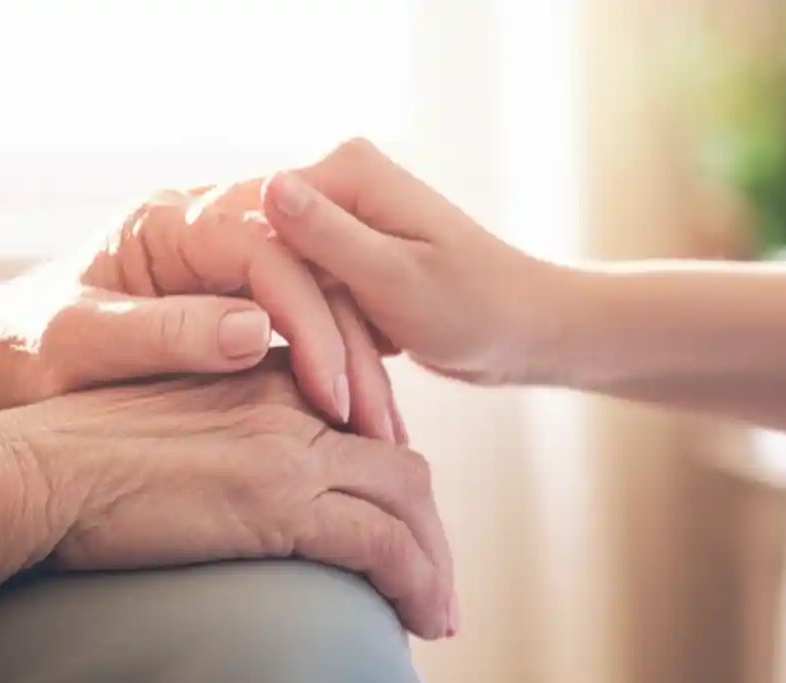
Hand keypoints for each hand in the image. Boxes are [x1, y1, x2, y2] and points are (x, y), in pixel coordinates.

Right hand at [0, 353, 450, 682]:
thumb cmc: (75, 461)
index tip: (397, 536)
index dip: (391, 487)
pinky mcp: (279, 499)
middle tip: (432, 583)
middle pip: (401, 464)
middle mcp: (289, 403)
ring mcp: (288, 448)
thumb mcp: (166, 431)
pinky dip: (412, 580)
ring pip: (408, 499)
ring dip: (432, 562)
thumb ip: (222, 445)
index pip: (361, 428)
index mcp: (262, 379)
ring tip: (433, 615)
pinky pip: (380, 541)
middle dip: (430, 530)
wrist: (31, 470)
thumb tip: (247, 498)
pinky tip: (414, 618)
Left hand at [63, 183, 403, 442]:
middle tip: (378, 427)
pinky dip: (337, 367)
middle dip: (350, 345)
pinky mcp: (238, 298)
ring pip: (322, 293)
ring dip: (356, 361)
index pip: (267, 249)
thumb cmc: (23, 353)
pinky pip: (309, 319)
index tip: (329, 397)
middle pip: (311, 266)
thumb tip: (257, 331)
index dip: (308, 321)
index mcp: (166, 222)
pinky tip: (358, 421)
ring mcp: (226, 261)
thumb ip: (164, 333)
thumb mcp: (80, 346)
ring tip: (381, 433)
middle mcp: (206, 227)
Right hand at [260, 139, 550, 384]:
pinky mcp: (346, 260)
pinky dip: (325, 344)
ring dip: (316, 347)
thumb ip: (331, 235)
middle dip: (299, 331)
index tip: (265, 351)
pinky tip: (338, 390)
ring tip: (344, 409)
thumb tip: (268, 186)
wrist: (526, 333)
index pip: (260, 221)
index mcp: (348, 171)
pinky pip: (310, 302)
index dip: (259, 289)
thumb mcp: (396, 277)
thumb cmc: (477, 308)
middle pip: (275, 260)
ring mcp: (340, 224)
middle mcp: (338, 185)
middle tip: (329, 398)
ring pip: (290, 290)